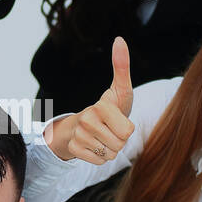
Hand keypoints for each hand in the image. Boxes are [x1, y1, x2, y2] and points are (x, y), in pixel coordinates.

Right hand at [43, 36, 134, 162]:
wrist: (83, 125)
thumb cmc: (110, 107)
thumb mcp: (120, 89)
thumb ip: (122, 66)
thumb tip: (119, 39)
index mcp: (100, 106)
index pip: (127, 132)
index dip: (127, 129)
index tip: (117, 120)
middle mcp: (86, 120)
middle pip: (119, 145)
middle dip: (119, 140)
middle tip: (110, 129)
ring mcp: (78, 136)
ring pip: (110, 155)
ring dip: (110, 149)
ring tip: (102, 137)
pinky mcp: (73, 149)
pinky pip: (99, 162)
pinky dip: (100, 157)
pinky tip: (94, 145)